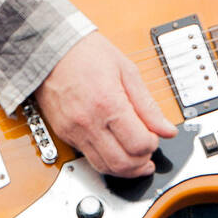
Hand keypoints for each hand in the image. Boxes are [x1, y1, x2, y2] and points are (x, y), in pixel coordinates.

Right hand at [34, 32, 176, 177]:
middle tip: (149, 155)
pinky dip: (105, 160)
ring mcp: (73, 131)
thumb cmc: (87, 54)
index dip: (153, 144)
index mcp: (108, 104)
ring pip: (103, 167)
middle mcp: (88, 122)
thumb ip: (147, 105)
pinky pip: (88, 158)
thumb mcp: (127, 71)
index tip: (155, 136)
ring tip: (135, 157)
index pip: (138, 144)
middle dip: (141, 164)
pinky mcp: (64, 134)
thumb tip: (167, 129)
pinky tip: (115, 149)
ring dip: (124, 168)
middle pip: (121, 163)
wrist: (51, 48)